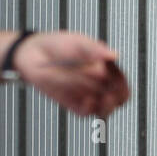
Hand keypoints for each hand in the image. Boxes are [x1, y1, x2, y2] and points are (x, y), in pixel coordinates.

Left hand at [15, 31, 129, 117]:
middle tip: (111, 92)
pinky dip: (89, 108)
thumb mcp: (79, 42)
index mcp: (105, 70)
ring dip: (106, 106)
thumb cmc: (58, 45)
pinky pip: (85, 112)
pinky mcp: (72, 104)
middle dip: (117, 98)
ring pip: (104, 110)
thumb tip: (115, 55)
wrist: (33, 53)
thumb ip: (95, 49)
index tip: (118, 82)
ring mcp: (85, 95)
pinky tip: (87, 100)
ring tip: (103, 98)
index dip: (123, 86)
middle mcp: (97, 84)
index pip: (122, 85)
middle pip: (117, 100)